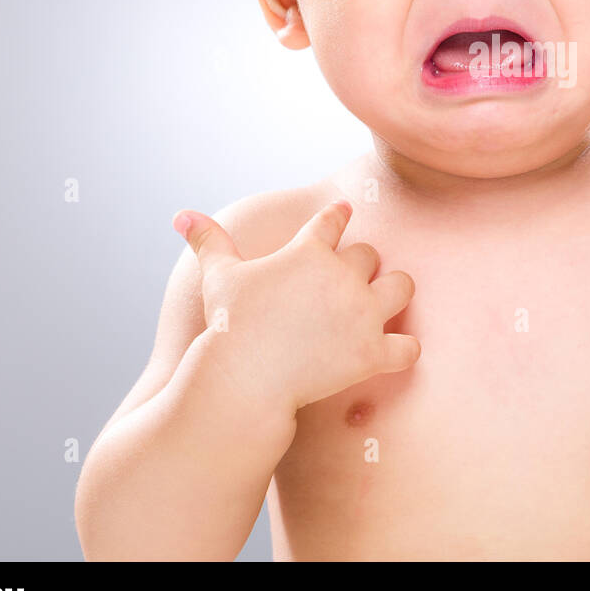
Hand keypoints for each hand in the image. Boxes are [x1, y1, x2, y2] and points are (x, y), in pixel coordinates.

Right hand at [172, 199, 419, 415]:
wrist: (244, 377)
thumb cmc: (229, 326)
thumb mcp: (218, 277)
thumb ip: (208, 242)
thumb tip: (181, 215)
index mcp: (309, 251)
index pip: (333, 219)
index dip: (338, 215)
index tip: (342, 212)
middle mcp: (343, 276)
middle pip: (370, 255)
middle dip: (360, 266)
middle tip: (345, 282)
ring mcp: (362, 314)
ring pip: (402, 287)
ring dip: (394, 292)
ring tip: (381, 303)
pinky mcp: (372, 353)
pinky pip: (408, 346)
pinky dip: (403, 349)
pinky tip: (391, 351)